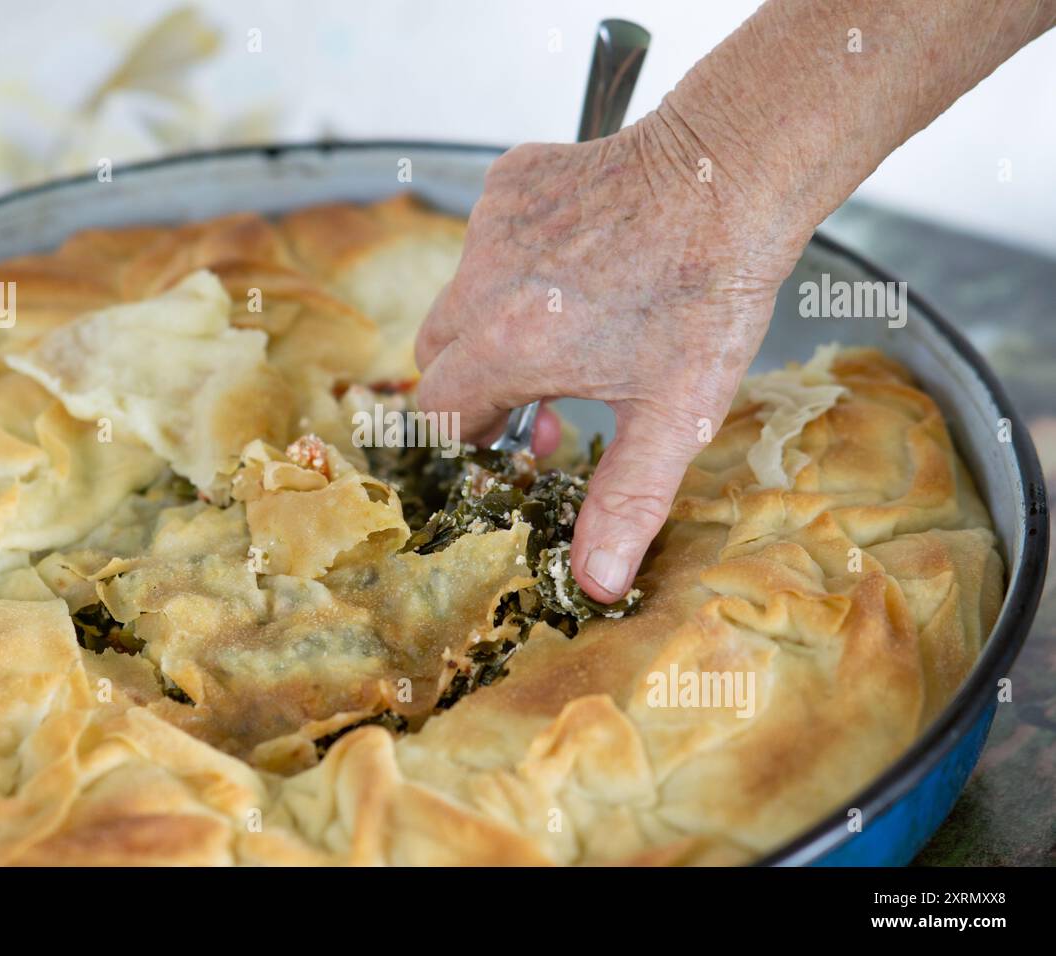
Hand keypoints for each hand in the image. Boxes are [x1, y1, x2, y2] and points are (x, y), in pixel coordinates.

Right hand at [414, 110, 809, 602]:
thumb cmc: (709, 294)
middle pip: (436, 355)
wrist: (733, 174)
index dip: (478, 435)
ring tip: (573, 323)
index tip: (526, 436)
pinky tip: (576, 262)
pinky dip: (515, 261)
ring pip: (460, 296)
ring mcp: (493, 224)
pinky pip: (487, 239)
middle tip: (548, 389)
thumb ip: (625, 502)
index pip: (443, 412)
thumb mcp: (675, 415)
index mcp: (511, 346)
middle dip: (479, 382)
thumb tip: (593, 583)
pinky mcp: (511, 180)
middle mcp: (484, 282)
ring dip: (498, 321)